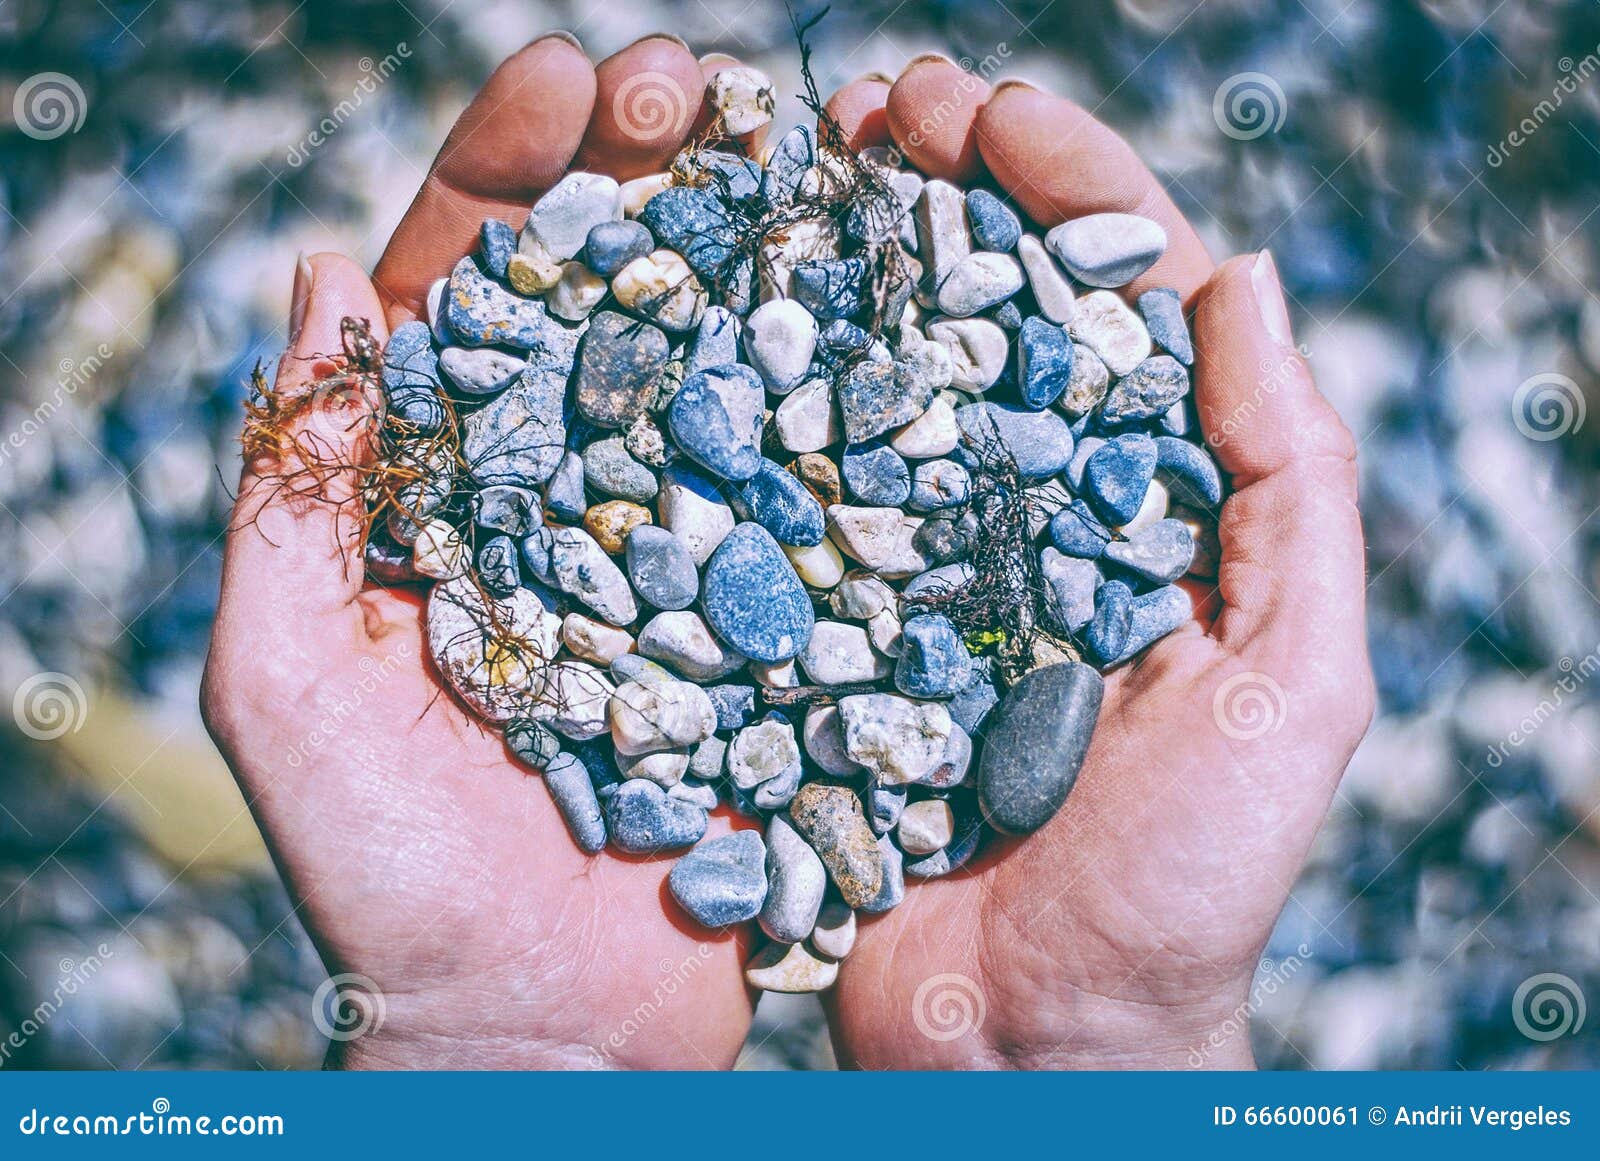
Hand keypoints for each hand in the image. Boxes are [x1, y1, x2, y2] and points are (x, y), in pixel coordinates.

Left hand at [202, 34, 769, 1069]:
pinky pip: (806, 493)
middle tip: (696, 85)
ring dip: (753, 256)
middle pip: (605, 299)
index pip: (469, 298)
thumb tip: (320, 285)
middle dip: (643, 178)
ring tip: (806, 155)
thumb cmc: (392, 883)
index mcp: (440, 496)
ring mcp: (677, 552)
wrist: (539, 1032)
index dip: (509, 180)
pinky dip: (839, 402)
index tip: (564, 85)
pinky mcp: (765, 621)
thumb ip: (291, 499)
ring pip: (717, 369)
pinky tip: (884, 316)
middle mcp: (565, 498)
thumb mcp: (289, 692)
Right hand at [817, 62, 1373, 1068]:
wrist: (1035, 1042)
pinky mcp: (827, 635)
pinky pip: (787, 506)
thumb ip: (1285, 490)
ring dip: (835, 270)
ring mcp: (919, 568)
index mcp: (1149, 509)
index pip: (1117, 307)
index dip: (1062, 190)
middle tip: (868, 108)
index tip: (981, 112)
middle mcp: (1031, 515)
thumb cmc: (1182, 884)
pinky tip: (705, 340)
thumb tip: (1243, 280)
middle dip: (936, 195)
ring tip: (776, 178)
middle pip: (986, 314)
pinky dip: (750, 415)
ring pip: (878, 384)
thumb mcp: (1289, 687)